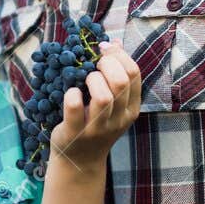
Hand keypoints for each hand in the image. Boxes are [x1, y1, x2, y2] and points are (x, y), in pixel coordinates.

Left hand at [47, 41, 139, 174]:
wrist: (80, 161)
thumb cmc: (95, 124)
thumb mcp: (113, 103)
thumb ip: (116, 74)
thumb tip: (114, 42)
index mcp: (131, 108)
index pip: (134, 73)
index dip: (118, 55)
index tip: (103, 50)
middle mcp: (118, 119)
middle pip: (121, 82)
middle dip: (106, 64)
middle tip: (93, 65)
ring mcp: (98, 128)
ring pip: (103, 97)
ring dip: (92, 80)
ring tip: (85, 80)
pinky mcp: (75, 133)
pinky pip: (74, 108)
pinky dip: (71, 95)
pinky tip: (71, 93)